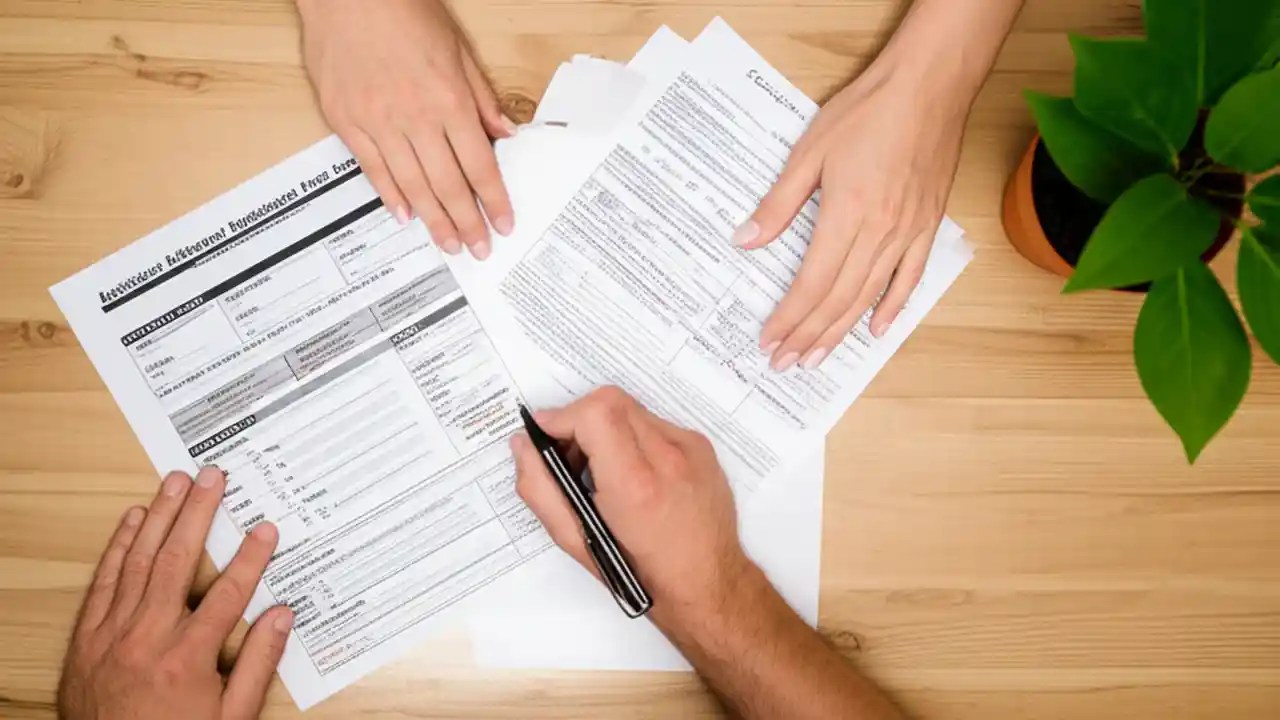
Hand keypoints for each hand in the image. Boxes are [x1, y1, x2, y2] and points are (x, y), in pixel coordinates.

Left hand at [58, 468, 293, 719]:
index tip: (266, 528)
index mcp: (188, 658)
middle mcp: (147, 638)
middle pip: (178, 560)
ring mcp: (112, 635)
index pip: (228, 593)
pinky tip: (132, 520)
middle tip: (213, 477)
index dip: (251, 557)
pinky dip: (118, 548)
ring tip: (176, 482)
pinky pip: (104, 582)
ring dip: (159, 517)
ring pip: (139, 562)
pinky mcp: (86, 639)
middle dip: (199, 513)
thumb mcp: (230, 718)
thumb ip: (258, 664)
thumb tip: (281, 616)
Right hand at [298, 0, 514, 258]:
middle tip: (478, 249)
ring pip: (412, 185)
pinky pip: (373, 168)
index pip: (479, 165)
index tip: (504, 224)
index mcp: (448, 100)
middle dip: (467, 222)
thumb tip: (505, 133)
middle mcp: (415, 117)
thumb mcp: (458, 47)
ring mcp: (378, 122)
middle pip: (448, 184)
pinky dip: (391, 195)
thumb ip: (482, 96)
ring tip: (448, 244)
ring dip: (433, 220)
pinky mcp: (347, 120)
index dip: (494, 200)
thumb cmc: (403, 9)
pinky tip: (405, 215)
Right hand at [510, 387, 754, 629]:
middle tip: (568, 455)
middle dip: (578, 420)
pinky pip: (654, 423)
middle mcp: (669, 459)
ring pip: (631, 409)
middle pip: (610, 402)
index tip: (546, 434)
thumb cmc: (644, 575)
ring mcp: (690, 449)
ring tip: (599, 469)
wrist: (707, 585)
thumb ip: (541, 489)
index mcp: (636, 486)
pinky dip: (631, 438)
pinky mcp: (701, 447)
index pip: (595, 413)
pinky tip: (630, 472)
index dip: (562, 416)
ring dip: (605, 428)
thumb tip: (522, 447)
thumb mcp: (578, 542)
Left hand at [737, 61, 966, 370]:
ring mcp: (908, 232)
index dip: (789, 317)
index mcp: (847, 215)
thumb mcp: (809, 152)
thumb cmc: (868, 112)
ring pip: (869, 296)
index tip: (770, 339)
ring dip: (840, 331)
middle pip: (838, 299)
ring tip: (817, 357)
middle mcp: (880, 232)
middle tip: (785, 362)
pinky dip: (891, 307)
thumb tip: (746, 241)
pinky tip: (874, 329)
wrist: (928, 86)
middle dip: (808, 335)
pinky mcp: (927, 225)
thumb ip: (778, 203)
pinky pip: (909, 278)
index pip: (812, 283)